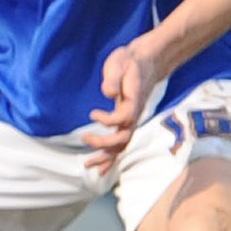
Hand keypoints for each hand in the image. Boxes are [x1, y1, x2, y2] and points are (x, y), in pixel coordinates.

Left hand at [84, 40, 162, 168]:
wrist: (146, 63)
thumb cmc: (129, 63)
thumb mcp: (119, 63)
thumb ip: (113, 79)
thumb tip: (108, 93)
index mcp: (134, 101)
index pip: (124, 118)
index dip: (108, 120)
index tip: (92, 113)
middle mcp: (134, 115)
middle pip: (123, 139)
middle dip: (104, 145)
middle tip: (84, 139)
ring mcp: (132, 120)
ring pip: (122, 146)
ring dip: (105, 157)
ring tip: (87, 165)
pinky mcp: (126, 122)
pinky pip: (120, 144)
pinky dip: (110, 158)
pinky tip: (100, 167)